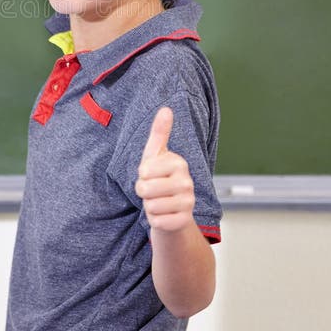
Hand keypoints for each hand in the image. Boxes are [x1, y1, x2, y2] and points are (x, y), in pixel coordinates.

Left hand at [135, 107, 195, 232]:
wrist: (173, 211)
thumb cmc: (160, 179)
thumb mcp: (156, 155)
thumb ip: (159, 132)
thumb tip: (166, 109)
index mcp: (179, 163)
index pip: (144, 170)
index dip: (142, 175)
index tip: (152, 175)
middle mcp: (187, 182)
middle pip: (145, 189)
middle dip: (143, 192)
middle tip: (153, 191)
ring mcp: (188, 203)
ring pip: (150, 206)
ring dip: (149, 206)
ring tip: (159, 201)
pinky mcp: (183, 221)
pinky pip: (156, 221)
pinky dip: (155, 220)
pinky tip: (164, 215)